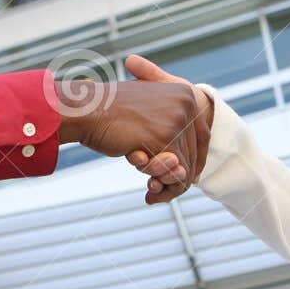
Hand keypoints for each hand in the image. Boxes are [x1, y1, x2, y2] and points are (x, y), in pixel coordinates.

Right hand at [124, 54, 214, 204]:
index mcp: (184, 93)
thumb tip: (181, 160)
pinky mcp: (163, 138)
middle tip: (161, 191)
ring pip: (185, 165)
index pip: (202, 134)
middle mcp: (186, 105)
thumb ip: (166, 124)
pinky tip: (148, 195)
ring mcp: (175, 121)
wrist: (86, 109)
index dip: (197, 159)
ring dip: (169, 185)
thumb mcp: (145, 110)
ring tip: (153, 193)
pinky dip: (162, 188)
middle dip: (180, 176)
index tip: (189, 176)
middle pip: (195, 152)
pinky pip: (172, 173)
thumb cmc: (109, 112)